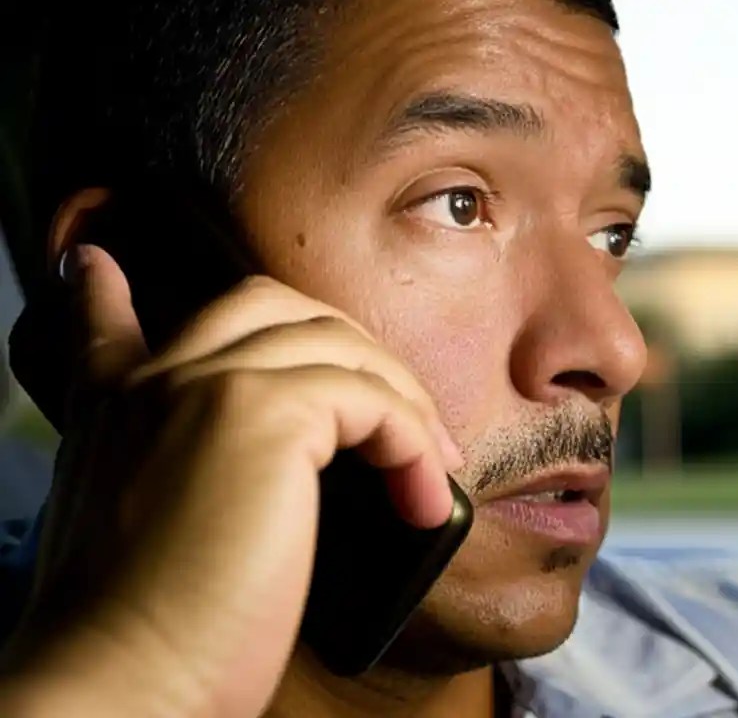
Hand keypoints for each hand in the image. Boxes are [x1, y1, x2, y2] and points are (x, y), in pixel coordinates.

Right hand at [0, 245, 460, 716]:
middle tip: (394, 416)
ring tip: (429, 468)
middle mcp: (150, 380)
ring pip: (335, 343)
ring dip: (400, 402)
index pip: (106, 317)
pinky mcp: (261, 416)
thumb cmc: (150, 637)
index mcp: (112, 408)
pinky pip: (373, 400)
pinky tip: (421, 500)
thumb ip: (178, 475)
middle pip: (266, 305)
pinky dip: (412, 443)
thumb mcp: (143, 536)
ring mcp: (203, 387)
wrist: (121, 684)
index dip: (109, 291)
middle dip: (346, 348)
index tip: (101, 268)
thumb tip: (249, 478)